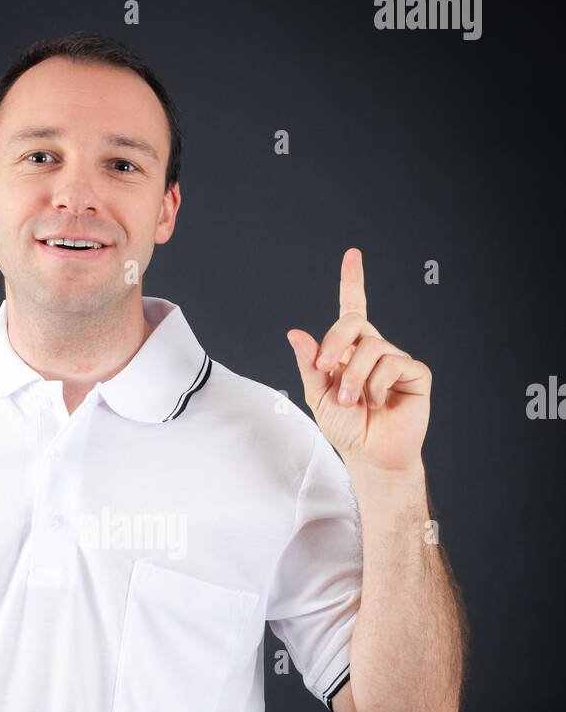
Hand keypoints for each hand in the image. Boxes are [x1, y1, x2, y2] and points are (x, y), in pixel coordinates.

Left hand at [286, 247, 431, 472]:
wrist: (370, 456)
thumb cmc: (347, 428)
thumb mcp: (318, 396)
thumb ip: (309, 364)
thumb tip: (296, 333)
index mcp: (349, 351)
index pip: (352, 309)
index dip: (352, 281)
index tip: (352, 255)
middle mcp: (374, 350)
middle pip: (354, 323)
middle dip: (334, 342)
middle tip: (326, 369)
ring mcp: (396, 360)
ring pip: (371, 346)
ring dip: (354, 376)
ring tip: (353, 402)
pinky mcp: (415, 373)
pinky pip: (392, 363)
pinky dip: (376, 386)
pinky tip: (378, 403)